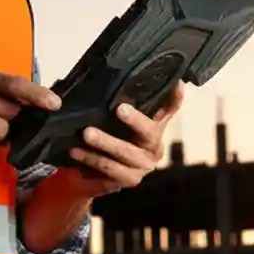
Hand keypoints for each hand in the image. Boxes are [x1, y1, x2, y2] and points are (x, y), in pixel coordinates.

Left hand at [63, 81, 184, 197]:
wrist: (93, 173)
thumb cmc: (108, 136)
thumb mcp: (111, 115)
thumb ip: (118, 97)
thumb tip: (107, 72)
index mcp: (155, 125)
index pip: (171, 107)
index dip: (175, 97)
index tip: (177, 83)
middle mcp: (154, 145)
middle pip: (149, 132)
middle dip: (135, 121)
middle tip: (119, 109)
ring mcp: (143, 165)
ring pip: (126, 153)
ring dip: (105, 143)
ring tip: (87, 133)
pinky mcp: (129, 180)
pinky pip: (110, 170)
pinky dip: (91, 159)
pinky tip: (76, 151)